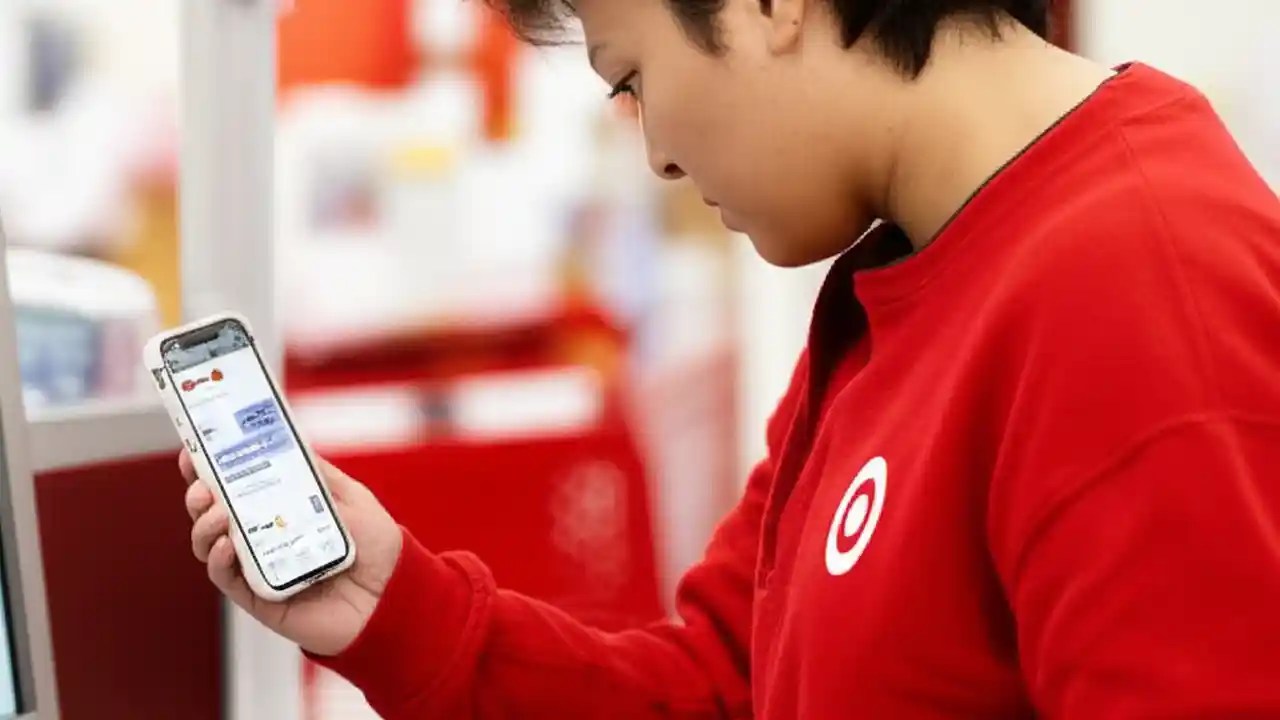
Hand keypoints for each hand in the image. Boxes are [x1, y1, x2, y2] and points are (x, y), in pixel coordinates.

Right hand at [181, 450, 402, 655]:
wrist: (394, 596)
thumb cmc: (377, 549)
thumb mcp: (352, 498)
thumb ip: (320, 474)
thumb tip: (289, 443)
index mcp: (281, 511)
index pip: (236, 487)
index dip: (209, 470)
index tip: (193, 452)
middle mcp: (264, 538)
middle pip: (213, 514)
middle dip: (198, 495)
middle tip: (201, 484)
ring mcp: (259, 567)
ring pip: (211, 545)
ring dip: (204, 526)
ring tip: (216, 512)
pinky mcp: (260, 598)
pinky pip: (227, 579)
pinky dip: (219, 561)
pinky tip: (227, 544)